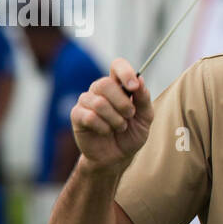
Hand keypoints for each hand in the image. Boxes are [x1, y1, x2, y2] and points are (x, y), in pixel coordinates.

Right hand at [71, 58, 152, 172]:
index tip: (133, 87)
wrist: (117, 157)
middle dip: (123, 103)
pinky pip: (90, 116)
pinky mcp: (77, 115)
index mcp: (118, 85)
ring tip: (120, 127)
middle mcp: (100, 90)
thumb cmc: (130, 135)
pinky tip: (106, 132)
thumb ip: (143, 99)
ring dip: (115, 119)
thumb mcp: (145, 118)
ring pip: (99, 103)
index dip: (125, 72)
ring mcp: (87, 101)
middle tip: (129, 116)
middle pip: (106, 83)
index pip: (117, 65)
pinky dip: (103, 127)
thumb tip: (139, 80)